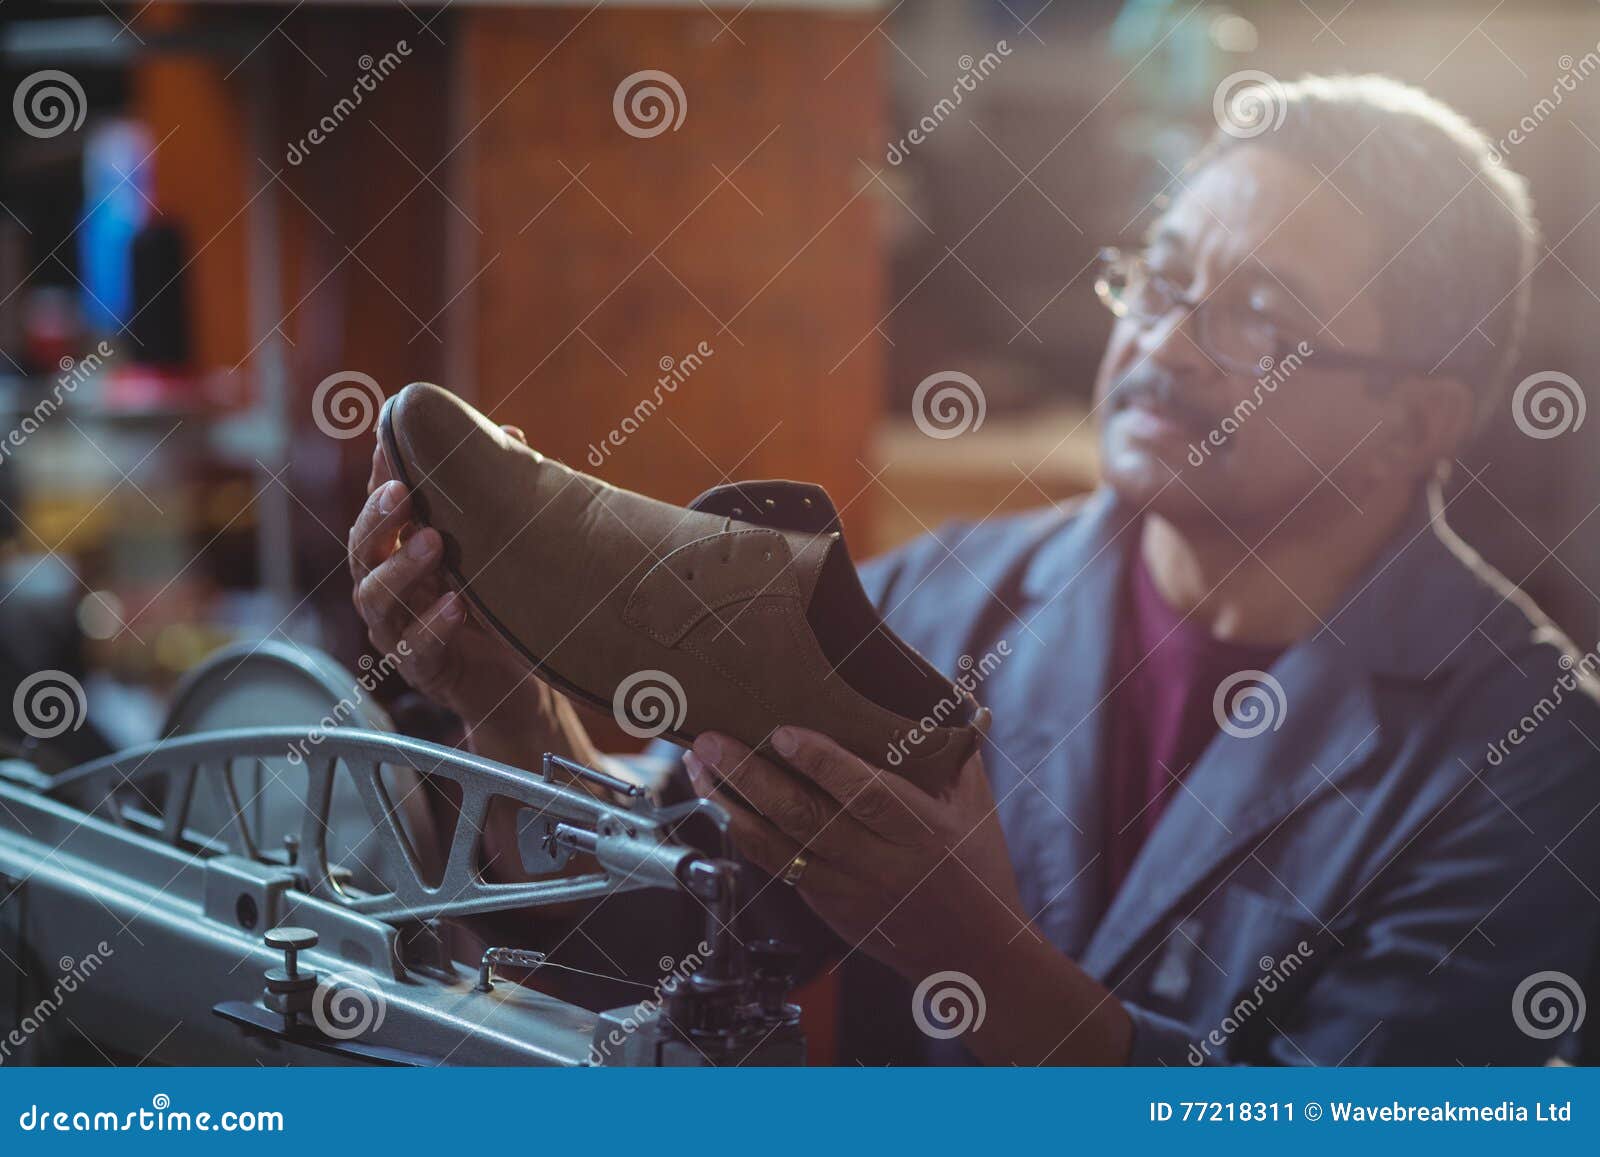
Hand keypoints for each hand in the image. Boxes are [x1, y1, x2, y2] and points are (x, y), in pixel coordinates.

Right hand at [346, 431, 598, 765]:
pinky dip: (434, 626)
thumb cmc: (503, 604)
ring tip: (432, 543)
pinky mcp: (420, 669)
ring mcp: (396, 630)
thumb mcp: (500, 545)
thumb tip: (512, 434)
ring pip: (378, 597)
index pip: (379, 509)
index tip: (391, 444)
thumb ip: (497, 495)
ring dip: (403, 568)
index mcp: (399, 550)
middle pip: (363, 548)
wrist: (524, 679)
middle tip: (402, 492)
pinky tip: (458, 606)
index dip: (380, 477)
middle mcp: (388, 587)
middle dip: (378, 519)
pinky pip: (416, 648)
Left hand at [683, 727, 1027, 979]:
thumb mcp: (974, 804)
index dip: (823, 763)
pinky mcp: (827, 907)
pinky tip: (721, 804)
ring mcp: (848, 890)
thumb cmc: (976, 867)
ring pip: (778, 846)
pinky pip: (778, 867)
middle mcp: (881, 864)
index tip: (783, 733)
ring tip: (700, 767)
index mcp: (922, 832)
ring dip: (731, 804)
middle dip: (751, 776)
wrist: (973, 953)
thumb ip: (949, 751)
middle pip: (806, 817)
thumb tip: (934, 691)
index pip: (866, 794)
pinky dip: (744, 834)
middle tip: (712, 740)